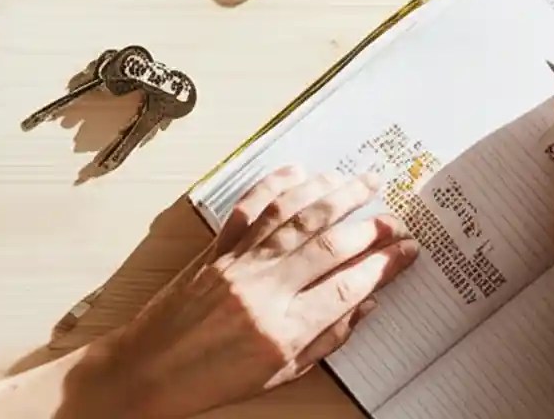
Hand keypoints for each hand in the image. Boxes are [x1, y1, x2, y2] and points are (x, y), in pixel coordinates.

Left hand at [93, 167, 418, 417]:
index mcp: (282, 330)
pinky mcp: (216, 249)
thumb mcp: (280, 376)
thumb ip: (327, 339)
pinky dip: (276, 185)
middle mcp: (262, 291)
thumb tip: (365, 304)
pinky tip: (300, 172)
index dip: (384, 264)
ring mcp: (238, 264)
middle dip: (370, 226)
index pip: (348, 286)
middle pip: (329, 245)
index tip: (407, 250)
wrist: (146, 371)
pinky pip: (250, 208)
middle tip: (394, 217)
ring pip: (294, 217)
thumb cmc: (211, 381)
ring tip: (360, 182)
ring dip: (332, 194)